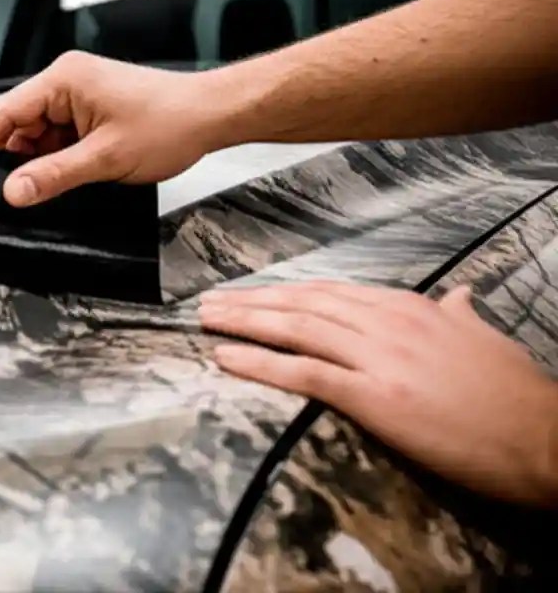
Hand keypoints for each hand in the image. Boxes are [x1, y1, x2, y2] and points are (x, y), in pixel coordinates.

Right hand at [0, 51, 230, 206]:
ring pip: (43, 135)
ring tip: (73, 178)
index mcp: (64, 79)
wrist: (211, 117)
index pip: (6, 112)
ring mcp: (82, 95)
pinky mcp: (94, 110)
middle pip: (23, 125)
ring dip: (48, 161)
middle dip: (24, 159)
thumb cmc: (169, 122)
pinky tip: (81, 174)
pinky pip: (64, 137)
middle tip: (30, 191)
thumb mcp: (104, 158)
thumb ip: (53, 176)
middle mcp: (68, 82)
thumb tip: (14, 191)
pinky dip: (66, 158)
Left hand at [199, 282, 557, 508]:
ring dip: (243, 323)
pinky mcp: (377, 395)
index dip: (284, 292)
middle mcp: (389, 323)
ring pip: (296, 328)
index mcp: (412, 308)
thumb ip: (460, 314)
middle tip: (208, 303)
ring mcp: (381, 357)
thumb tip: (458, 296)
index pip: (331, 292)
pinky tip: (225, 358)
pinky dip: (259, 362)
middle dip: (251, 302)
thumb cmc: (518, 395)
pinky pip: (304, 372)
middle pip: (303, 303)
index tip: (251, 294)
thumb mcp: (486, 339)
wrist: (546, 437)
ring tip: (205, 321)